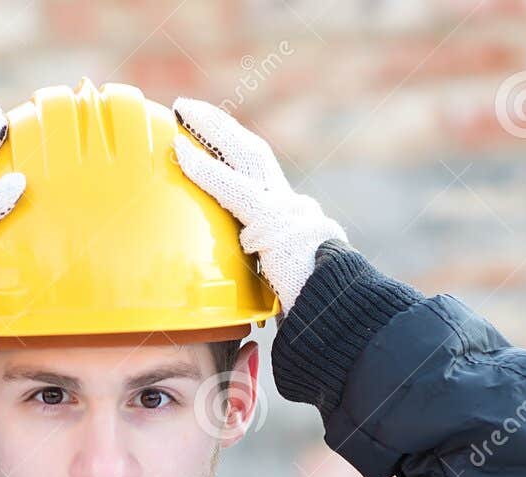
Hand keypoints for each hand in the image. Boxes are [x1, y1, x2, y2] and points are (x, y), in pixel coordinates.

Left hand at [170, 97, 348, 314]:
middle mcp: (292, 205)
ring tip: (182, 112)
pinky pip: (233, 189)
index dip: (234, 152)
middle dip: (221, 127)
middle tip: (188, 108)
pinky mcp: (276, 223)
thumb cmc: (315, 316)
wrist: (344, 318)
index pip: (260, 176)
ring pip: (246, 155)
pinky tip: (180, 151)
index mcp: (294, 219)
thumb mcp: (285, 289)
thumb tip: (245, 285)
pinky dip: (204, 169)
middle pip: (253, 153)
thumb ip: (265, 275)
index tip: (208, 136)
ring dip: (212, 129)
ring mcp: (286, 210)